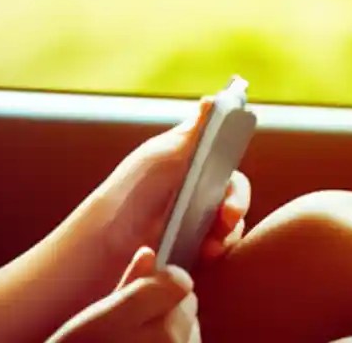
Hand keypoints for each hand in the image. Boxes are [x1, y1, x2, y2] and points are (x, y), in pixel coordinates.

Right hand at [46, 246, 199, 342]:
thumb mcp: (95, 317)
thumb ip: (129, 284)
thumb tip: (149, 255)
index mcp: (137, 314)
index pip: (179, 281)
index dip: (164, 282)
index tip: (151, 288)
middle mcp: (165, 339)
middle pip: (190, 304)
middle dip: (170, 308)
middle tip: (138, 324)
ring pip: (193, 332)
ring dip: (178, 334)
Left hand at [94, 99, 250, 263]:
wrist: (115, 234)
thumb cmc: (136, 186)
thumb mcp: (164, 154)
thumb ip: (194, 132)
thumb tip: (213, 100)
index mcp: (191, 157)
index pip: (227, 154)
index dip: (234, 162)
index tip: (229, 178)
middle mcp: (199, 183)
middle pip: (235, 190)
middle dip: (236, 203)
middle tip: (228, 215)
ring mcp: (199, 214)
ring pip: (233, 219)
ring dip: (228, 229)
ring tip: (211, 243)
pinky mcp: (197, 240)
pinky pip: (222, 242)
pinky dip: (218, 246)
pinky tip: (205, 252)